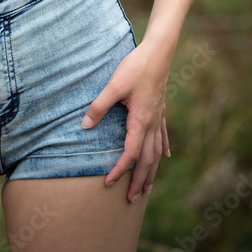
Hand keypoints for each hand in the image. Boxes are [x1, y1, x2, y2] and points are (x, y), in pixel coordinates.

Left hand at [81, 43, 170, 202]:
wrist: (158, 53)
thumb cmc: (135, 68)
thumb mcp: (113, 86)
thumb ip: (99, 106)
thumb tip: (85, 125)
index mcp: (141, 121)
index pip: (131, 154)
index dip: (120, 170)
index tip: (109, 182)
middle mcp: (152, 124)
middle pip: (148, 160)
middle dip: (139, 180)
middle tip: (131, 198)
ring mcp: (159, 118)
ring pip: (157, 152)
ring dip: (152, 171)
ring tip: (147, 187)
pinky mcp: (160, 110)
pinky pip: (163, 136)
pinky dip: (163, 149)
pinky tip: (166, 156)